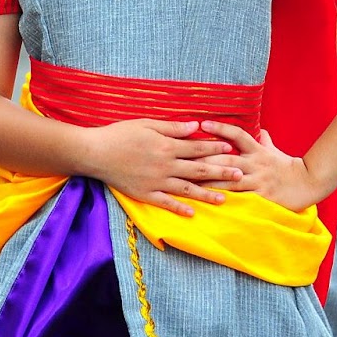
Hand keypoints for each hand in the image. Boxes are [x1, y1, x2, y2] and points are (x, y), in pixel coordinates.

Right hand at [85, 118, 243, 217]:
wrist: (95, 153)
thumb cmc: (120, 134)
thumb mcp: (147, 124)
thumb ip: (173, 128)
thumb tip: (196, 127)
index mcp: (167, 146)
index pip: (197, 148)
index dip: (215, 149)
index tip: (232, 150)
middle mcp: (165, 166)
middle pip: (198, 170)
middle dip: (220, 172)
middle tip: (240, 176)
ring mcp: (156, 182)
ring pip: (186, 189)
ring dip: (207, 194)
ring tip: (224, 198)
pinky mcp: (145, 194)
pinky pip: (166, 203)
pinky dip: (180, 208)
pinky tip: (193, 212)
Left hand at [199, 122, 317, 211]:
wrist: (308, 183)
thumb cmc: (287, 167)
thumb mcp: (274, 151)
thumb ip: (264, 140)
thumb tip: (259, 130)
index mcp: (257, 150)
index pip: (237, 135)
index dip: (220, 128)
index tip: (203, 123)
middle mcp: (256, 164)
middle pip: (227, 158)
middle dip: (205, 157)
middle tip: (184, 156)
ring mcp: (258, 181)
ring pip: (229, 179)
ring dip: (209, 180)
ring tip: (190, 180)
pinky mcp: (261, 197)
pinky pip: (240, 198)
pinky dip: (225, 199)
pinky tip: (210, 200)